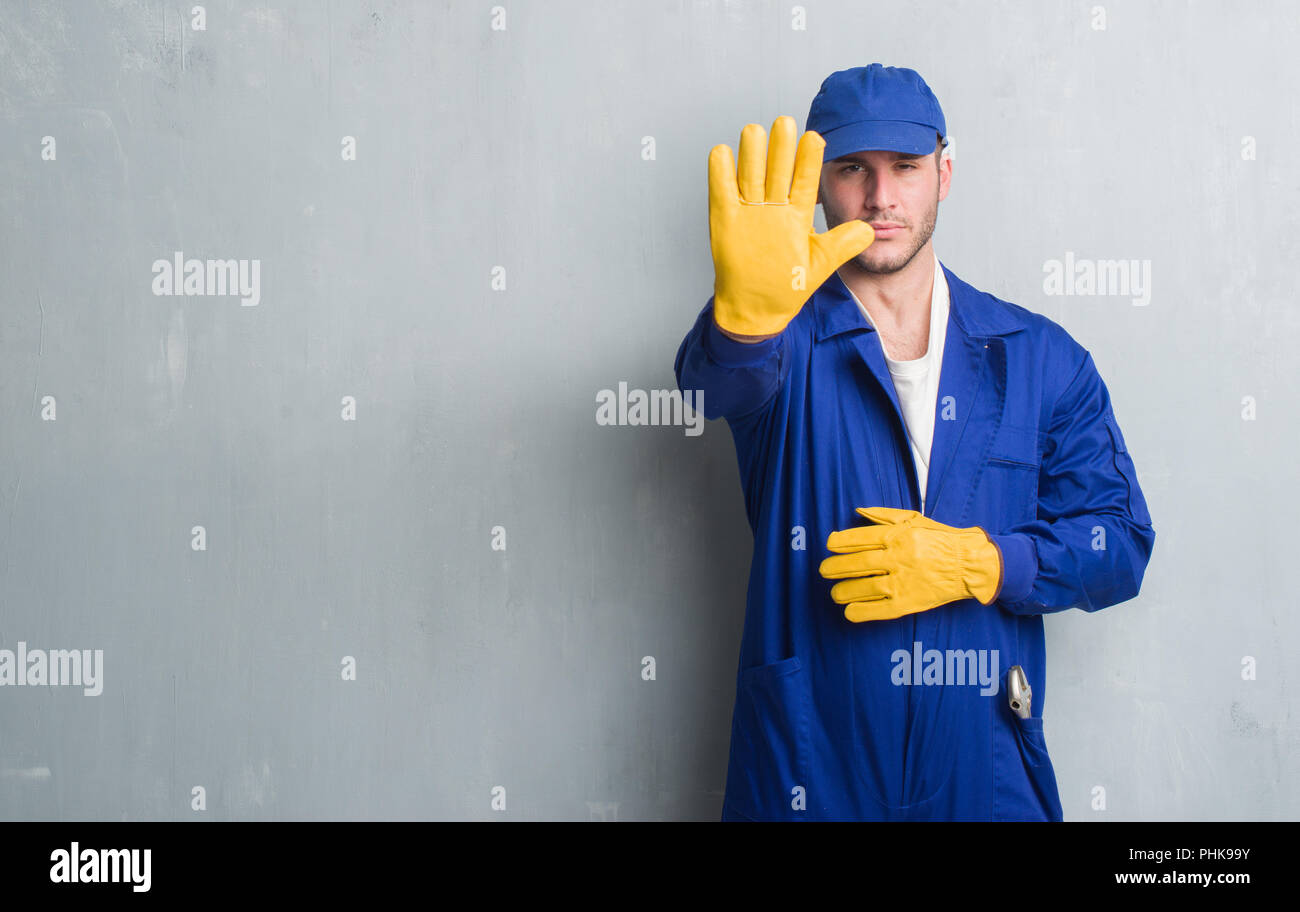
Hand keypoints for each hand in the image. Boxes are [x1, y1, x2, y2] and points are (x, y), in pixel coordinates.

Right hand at [708, 116, 875, 336]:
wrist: (757, 307)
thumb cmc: (788, 286)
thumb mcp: (820, 265)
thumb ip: (842, 245)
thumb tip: (870, 231)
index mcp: (797, 214)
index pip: (804, 181)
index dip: (808, 161)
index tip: (816, 138)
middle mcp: (773, 207)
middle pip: (776, 171)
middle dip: (780, 149)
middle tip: (785, 123)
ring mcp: (748, 211)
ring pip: (750, 175)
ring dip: (751, 154)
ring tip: (756, 131)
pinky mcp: (724, 219)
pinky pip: (721, 192)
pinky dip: (720, 173)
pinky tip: (723, 153)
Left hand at [819, 507, 1003, 622]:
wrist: (970, 563)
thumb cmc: (940, 539)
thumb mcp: (914, 519)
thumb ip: (884, 515)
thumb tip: (857, 511)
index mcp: (900, 536)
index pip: (861, 538)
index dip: (840, 543)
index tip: (830, 545)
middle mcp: (900, 557)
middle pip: (859, 563)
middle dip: (836, 568)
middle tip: (824, 571)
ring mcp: (905, 581)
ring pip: (866, 587)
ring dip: (845, 591)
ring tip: (835, 593)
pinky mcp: (911, 602)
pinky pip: (881, 609)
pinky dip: (862, 611)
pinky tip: (850, 612)